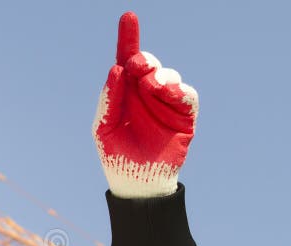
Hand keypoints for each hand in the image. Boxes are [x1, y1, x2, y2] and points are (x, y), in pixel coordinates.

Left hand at [93, 12, 198, 197]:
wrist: (136, 184)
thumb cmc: (116, 155)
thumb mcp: (103, 127)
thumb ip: (109, 100)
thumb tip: (117, 69)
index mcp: (125, 93)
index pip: (127, 60)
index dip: (129, 38)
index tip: (128, 17)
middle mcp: (146, 94)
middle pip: (150, 64)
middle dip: (145, 60)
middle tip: (138, 67)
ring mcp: (166, 104)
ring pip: (169, 76)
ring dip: (160, 76)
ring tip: (151, 86)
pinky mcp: (184, 116)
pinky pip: (187, 96)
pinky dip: (178, 90)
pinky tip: (166, 92)